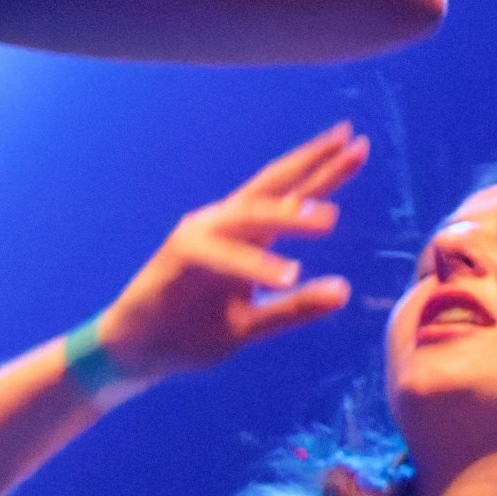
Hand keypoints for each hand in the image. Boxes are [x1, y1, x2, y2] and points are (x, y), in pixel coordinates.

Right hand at [89, 124, 365, 382]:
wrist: (138, 351)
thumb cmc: (193, 330)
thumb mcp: (253, 324)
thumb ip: (295, 308)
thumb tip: (344, 292)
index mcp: (246, 235)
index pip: (291, 194)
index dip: (324, 170)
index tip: (358, 144)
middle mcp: (225, 225)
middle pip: (274, 187)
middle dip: (314, 165)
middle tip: (354, 145)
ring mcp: (200, 236)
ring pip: (250, 218)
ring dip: (289, 216)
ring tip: (330, 218)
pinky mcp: (179, 259)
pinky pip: (221, 258)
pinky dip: (253, 265)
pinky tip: (287, 274)